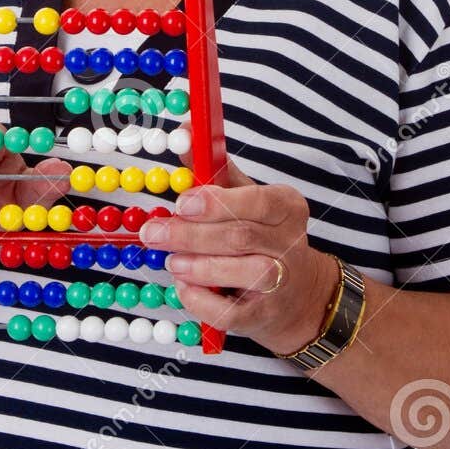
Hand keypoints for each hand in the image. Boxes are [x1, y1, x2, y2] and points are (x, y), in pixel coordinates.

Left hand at [138, 157, 336, 355]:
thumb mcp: (245, 198)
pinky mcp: (263, 316)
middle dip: (191, 234)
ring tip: (172, 261)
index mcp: (287, 206)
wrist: (295, 295)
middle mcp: (290, 243)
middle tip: (153, 233)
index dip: (217, 202)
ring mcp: (281, 283)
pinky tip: (184, 287)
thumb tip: (185, 132)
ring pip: (243, 272)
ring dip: (198, 266)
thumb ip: (215, 170)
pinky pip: (230, 312)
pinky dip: (201, 300)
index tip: (181, 203)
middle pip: (240, 236)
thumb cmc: (261, 236)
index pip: (258, 199)